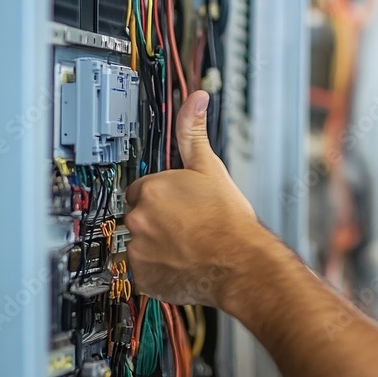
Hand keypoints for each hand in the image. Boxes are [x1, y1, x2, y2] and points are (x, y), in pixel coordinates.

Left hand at [125, 90, 260, 305]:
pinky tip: (181, 261)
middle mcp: (138, 218)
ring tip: (186, 245)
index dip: (163, 197)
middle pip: (138, 215)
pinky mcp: (142, 276)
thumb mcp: (211, 168)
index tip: (180, 206)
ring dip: (155, 244)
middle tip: (186, 225)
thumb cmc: (229, 220)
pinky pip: (142, 270)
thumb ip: (194, 132)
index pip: (142, 190)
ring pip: (139, 243)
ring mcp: (138, 249)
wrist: (240, 262)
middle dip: (157, 220)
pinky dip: (157, 268)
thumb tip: (195, 100)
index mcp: (151, 189)